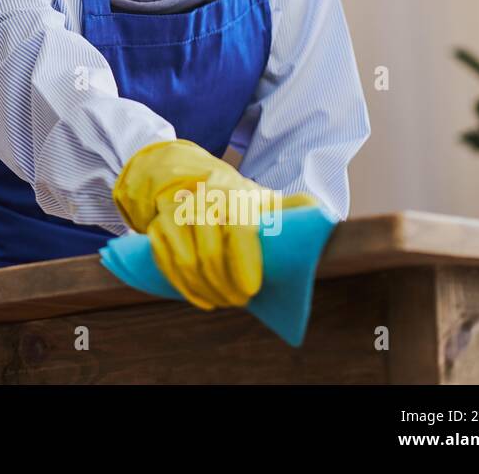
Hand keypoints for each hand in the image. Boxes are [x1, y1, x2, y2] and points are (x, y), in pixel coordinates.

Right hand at [112, 139, 320, 309]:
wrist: (187, 179)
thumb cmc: (233, 199)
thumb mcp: (261, 198)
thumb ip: (290, 209)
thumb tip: (323, 217)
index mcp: (231, 192)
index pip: (237, 227)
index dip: (245, 261)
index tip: (253, 289)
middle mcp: (199, 200)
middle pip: (210, 252)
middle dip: (226, 285)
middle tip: (241, 301)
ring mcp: (173, 213)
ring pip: (186, 262)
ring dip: (207, 289)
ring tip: (225, 301)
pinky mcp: (155, 227)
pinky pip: (166, 264)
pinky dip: (185, 288)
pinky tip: (203, 300)